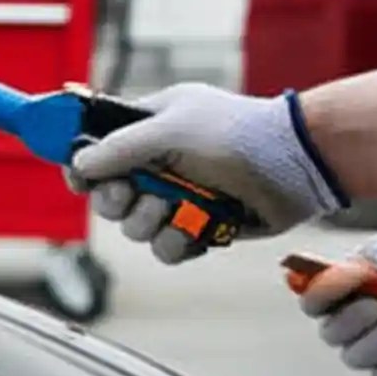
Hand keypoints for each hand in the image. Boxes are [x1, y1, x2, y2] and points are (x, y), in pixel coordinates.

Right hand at [66, 83, 345, 263]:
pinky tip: (196, 229)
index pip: (96, 147)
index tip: (80, 181)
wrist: (296, 165)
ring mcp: (177, 196)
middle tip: (132, 194)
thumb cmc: (236, 134)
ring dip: (149, 222)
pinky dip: (177, 242)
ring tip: (176, 209)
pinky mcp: (198, 226)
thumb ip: (120, 146)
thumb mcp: (171, 129)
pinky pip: (166, 247)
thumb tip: (80, 163)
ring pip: (134, 226)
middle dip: (117, 200)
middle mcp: (157, 163)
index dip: (82, 166)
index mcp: (147, 128)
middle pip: (107, 194)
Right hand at [300, 226, 376, 375]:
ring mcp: (376, 347)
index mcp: (348, 287)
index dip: (322, 290)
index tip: (354, 274)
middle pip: (329, 333)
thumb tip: (359, 269)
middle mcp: (355, 320)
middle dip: (349, 320)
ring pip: (354, 358)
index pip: (314, 298)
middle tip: (376, 305)